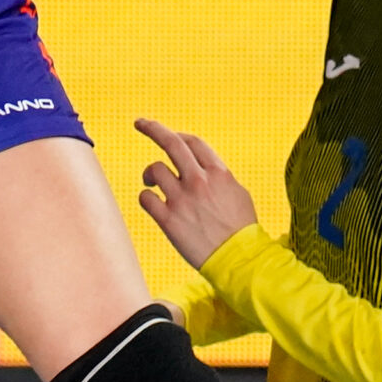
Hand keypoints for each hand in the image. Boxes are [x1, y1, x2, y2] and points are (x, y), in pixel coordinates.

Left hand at [136, 118, 259, 268]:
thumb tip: (204, 169)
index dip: (179, 135)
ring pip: (154, 169)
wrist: (238, 259)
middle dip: (152, 128)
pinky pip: (146, 198)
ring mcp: (182, 199)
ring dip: (149, 173)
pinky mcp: (169, 220)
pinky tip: (152, 202)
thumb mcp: (238, 193)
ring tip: (150, 181)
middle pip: (170, 143)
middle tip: (140, 122)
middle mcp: (198, 181)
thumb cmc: (241, 229)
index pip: (193, 142)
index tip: (169, 135)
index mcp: (217, 173)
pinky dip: (146, 197)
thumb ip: (218, 177)